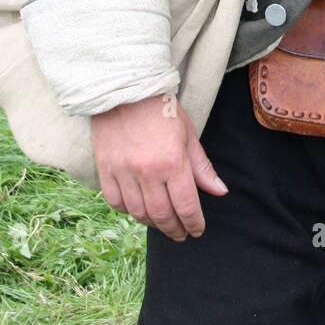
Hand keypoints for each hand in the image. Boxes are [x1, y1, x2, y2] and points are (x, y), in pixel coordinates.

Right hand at [91, 94, 227, 241]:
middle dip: (175, 229)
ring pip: (139, 213)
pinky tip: (138, 210)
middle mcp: (147, 171)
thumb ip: (202, 167)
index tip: (197, 230)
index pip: (186, 205)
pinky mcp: (105, 169)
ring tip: (163, 224)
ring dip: (153, 224)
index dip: (194, 223)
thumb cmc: (161, 110)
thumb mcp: (188, 134)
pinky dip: (128, 211)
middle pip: (162, 215)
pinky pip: (115, 202)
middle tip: (181, 235)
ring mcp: (123, 172)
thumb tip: (219, 192)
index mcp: (172, 161)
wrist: (125, 90)